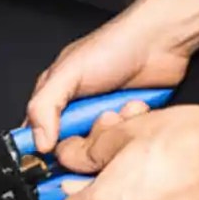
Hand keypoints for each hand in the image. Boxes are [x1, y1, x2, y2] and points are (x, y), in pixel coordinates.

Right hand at [27, 17, 190, 153]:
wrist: (162, 41)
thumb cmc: (115, 45)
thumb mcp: (68, 73)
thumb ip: (44, 106)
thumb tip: (38, 142)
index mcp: (54, 96)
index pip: (36, 133)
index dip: (40, 149)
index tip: (50, 159)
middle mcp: (76, 109)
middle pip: (67, 145)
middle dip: (81, 143)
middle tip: (92, 131)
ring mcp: (101, 117)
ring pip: (96, 147)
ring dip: (106, 136)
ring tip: (116, 114)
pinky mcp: (124, 123)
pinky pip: (120, 141)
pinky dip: (126, 133)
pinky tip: (131, 115)